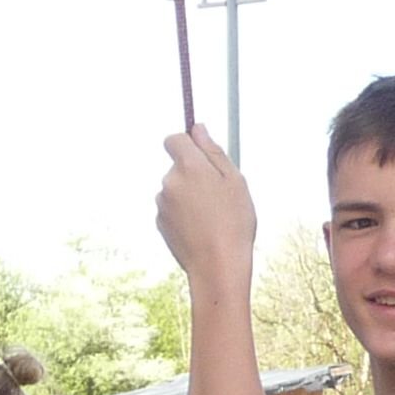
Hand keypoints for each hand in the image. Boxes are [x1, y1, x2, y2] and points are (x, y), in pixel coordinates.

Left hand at [154, 126, 257, 283]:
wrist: (217, 265)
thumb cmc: (233, 222)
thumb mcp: (234, 181)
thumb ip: (213, 151)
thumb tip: (197, 128)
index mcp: (189, 166)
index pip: (174, 139)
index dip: (187, 143)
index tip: (200, 152)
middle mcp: (169, 182)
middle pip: (178, 166)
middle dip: (194, 174)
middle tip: (219, 194)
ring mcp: (162, 204)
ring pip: (176, 189)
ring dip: (190, 196)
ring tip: (212, 216)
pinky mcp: (159, 223)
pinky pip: (172, 209)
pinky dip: (184, 214)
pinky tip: (201, 228)